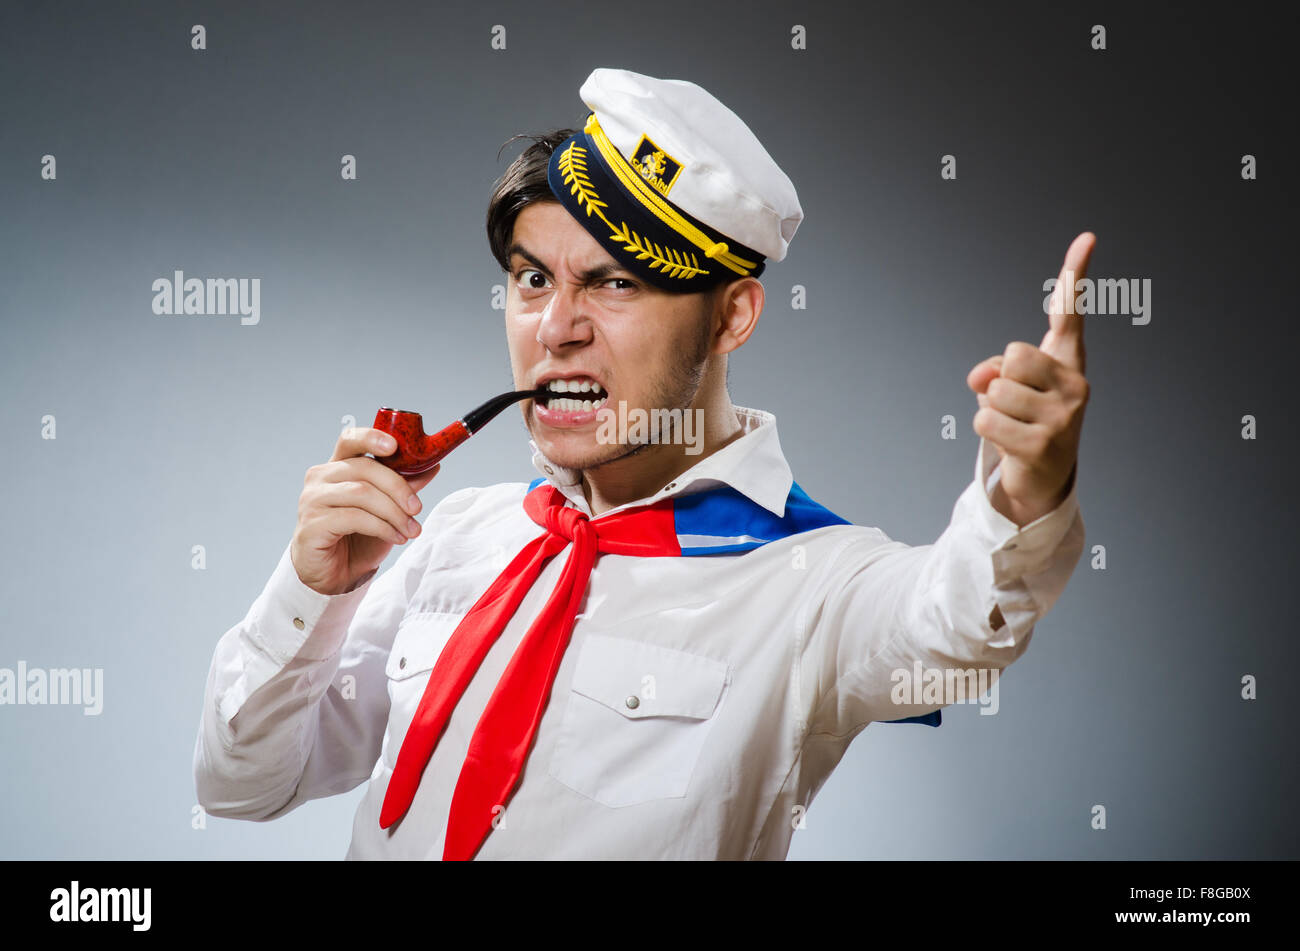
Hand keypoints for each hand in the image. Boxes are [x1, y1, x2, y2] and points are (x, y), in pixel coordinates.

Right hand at [290, 428, 440, 594]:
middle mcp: (320, 478)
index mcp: (338, 466)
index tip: (394, 446)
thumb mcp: (387, 508)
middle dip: (398, 488)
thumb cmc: (358, 537)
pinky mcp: (312, 524)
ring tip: (411, 529)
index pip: (350, 439)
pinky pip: (354, 518)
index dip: (371, 438)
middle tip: (417, 508)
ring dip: (394, 512)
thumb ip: (403, 486)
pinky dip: (382, 527)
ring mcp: (312, 500)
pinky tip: (396, 537)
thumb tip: (432, 466)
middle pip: (364, 468)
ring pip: (362, 493)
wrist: (336, 573)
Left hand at [966, 232, 1093, 526]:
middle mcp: (1075, 385)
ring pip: (995, 390)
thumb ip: (994, 371)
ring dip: (990, 409)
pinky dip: (985, 429)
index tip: (1086, 238)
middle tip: (1014, 404)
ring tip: (1012, 426)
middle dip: (1001, 379)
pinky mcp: (1044, 444)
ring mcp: (1063, 416)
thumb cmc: (1026, 424)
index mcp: (1068, 364)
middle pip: (1013, 356)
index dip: (1074, 276)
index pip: (1069, 315)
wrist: (1042, 479)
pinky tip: (1007, 442)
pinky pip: (985, 418)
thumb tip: (981, 377)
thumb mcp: (1009, 389)